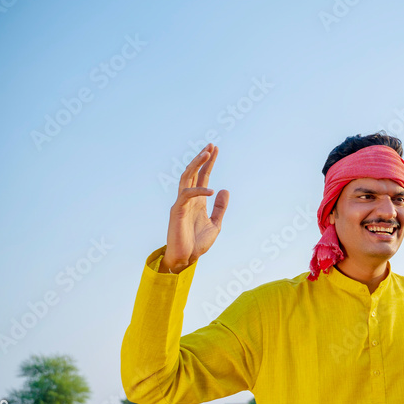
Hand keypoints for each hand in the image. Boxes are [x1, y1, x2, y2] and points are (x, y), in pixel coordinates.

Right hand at [160, 144, 229, 273]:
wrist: (186, 258)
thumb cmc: (197, 243)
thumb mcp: (215, 224)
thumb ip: (220, 208)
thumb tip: (225, 190)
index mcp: (198, 201)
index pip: (202, 177)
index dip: (208, 163)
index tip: (215, 149)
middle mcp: (188, 199)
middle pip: (193, 172)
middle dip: (202, 158)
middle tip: (211, 145)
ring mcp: (181, 203)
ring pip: (186, 177)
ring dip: (196, 164)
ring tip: (207, 154)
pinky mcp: (177, 211)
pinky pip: (187, 195)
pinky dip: (199, 190)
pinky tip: (212, 190)